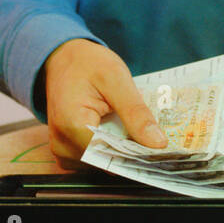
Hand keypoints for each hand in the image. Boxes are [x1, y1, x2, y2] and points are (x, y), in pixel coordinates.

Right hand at [41, 38, 167, 167]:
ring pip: (103, 163)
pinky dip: (110, 147)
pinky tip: (119, 131)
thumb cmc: (86, 64)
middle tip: (153, 135)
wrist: (62, 58)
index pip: (113, 156)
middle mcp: (62, 144)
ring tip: (133, 127)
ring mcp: (62, 150)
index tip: (161, 148)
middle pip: (107, 162)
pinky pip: (94, 158)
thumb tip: (157, 143)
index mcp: (73, 126)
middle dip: (131, 151)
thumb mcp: (116, 78)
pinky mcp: (66, 151)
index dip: (139, 154)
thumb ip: (136, 113)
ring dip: (121, 149)